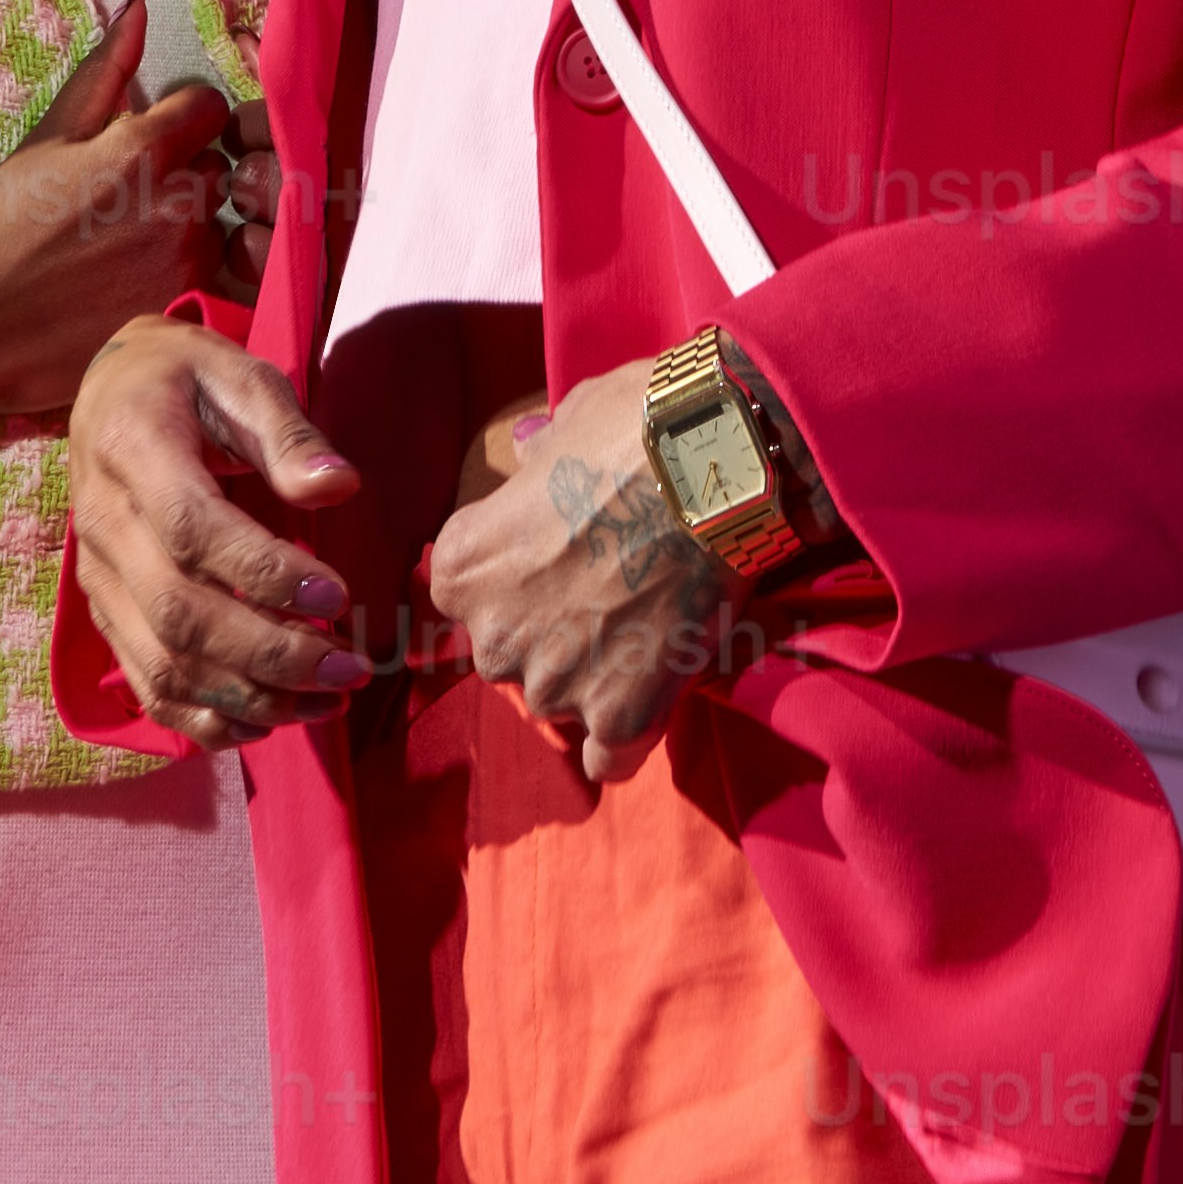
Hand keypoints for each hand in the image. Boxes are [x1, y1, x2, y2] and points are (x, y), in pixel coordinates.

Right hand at [0, 0, 243, 551]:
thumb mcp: (48, 139)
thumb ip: (106, 72)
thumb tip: (139, 5)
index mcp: (143, 151)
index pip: (211, 105)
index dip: (182, 115)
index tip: (150, 136)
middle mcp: (176, 206)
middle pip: (221, 166)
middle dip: (189, 170)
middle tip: (133, 196)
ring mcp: (185, 270)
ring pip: (223, 226)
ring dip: (196, 228)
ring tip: (135, 246)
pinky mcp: (184, 320)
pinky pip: (222, 284)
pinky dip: (196, 279)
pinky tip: (145, 285)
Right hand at [64, 320, 369, 747]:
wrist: (108, 392)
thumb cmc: (186, 379)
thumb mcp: (239, 374)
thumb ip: (287, 433)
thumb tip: (339, 489)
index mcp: (133, 448)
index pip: (191, 529)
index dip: (263, 573)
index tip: (336, 598)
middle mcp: (102, 522)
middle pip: (179, 613)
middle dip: (271, 654)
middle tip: (350, 669)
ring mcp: (98, 577)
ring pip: (163, 662)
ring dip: (249, 697)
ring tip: (327, 701)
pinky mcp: (106, 612)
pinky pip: (146, 683)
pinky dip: (203, 720)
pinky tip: (267, 723)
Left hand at [426, 357, 725, 782]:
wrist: (720, 465)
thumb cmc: (638, 428)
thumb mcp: (567, 423)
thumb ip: (538, 459)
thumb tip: (531, 455)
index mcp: (462, 565)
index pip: (467, 595)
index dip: (514, 574)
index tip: (556, 556)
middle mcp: (493, 635)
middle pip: (509, 652)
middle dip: (549, 631)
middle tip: (609, 588)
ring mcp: (554, 683)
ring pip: (560, 699)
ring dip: (593, 676)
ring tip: (650, 625)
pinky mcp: (619, 717)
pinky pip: (608, 760)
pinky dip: (624, 740)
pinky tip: (651, 700)